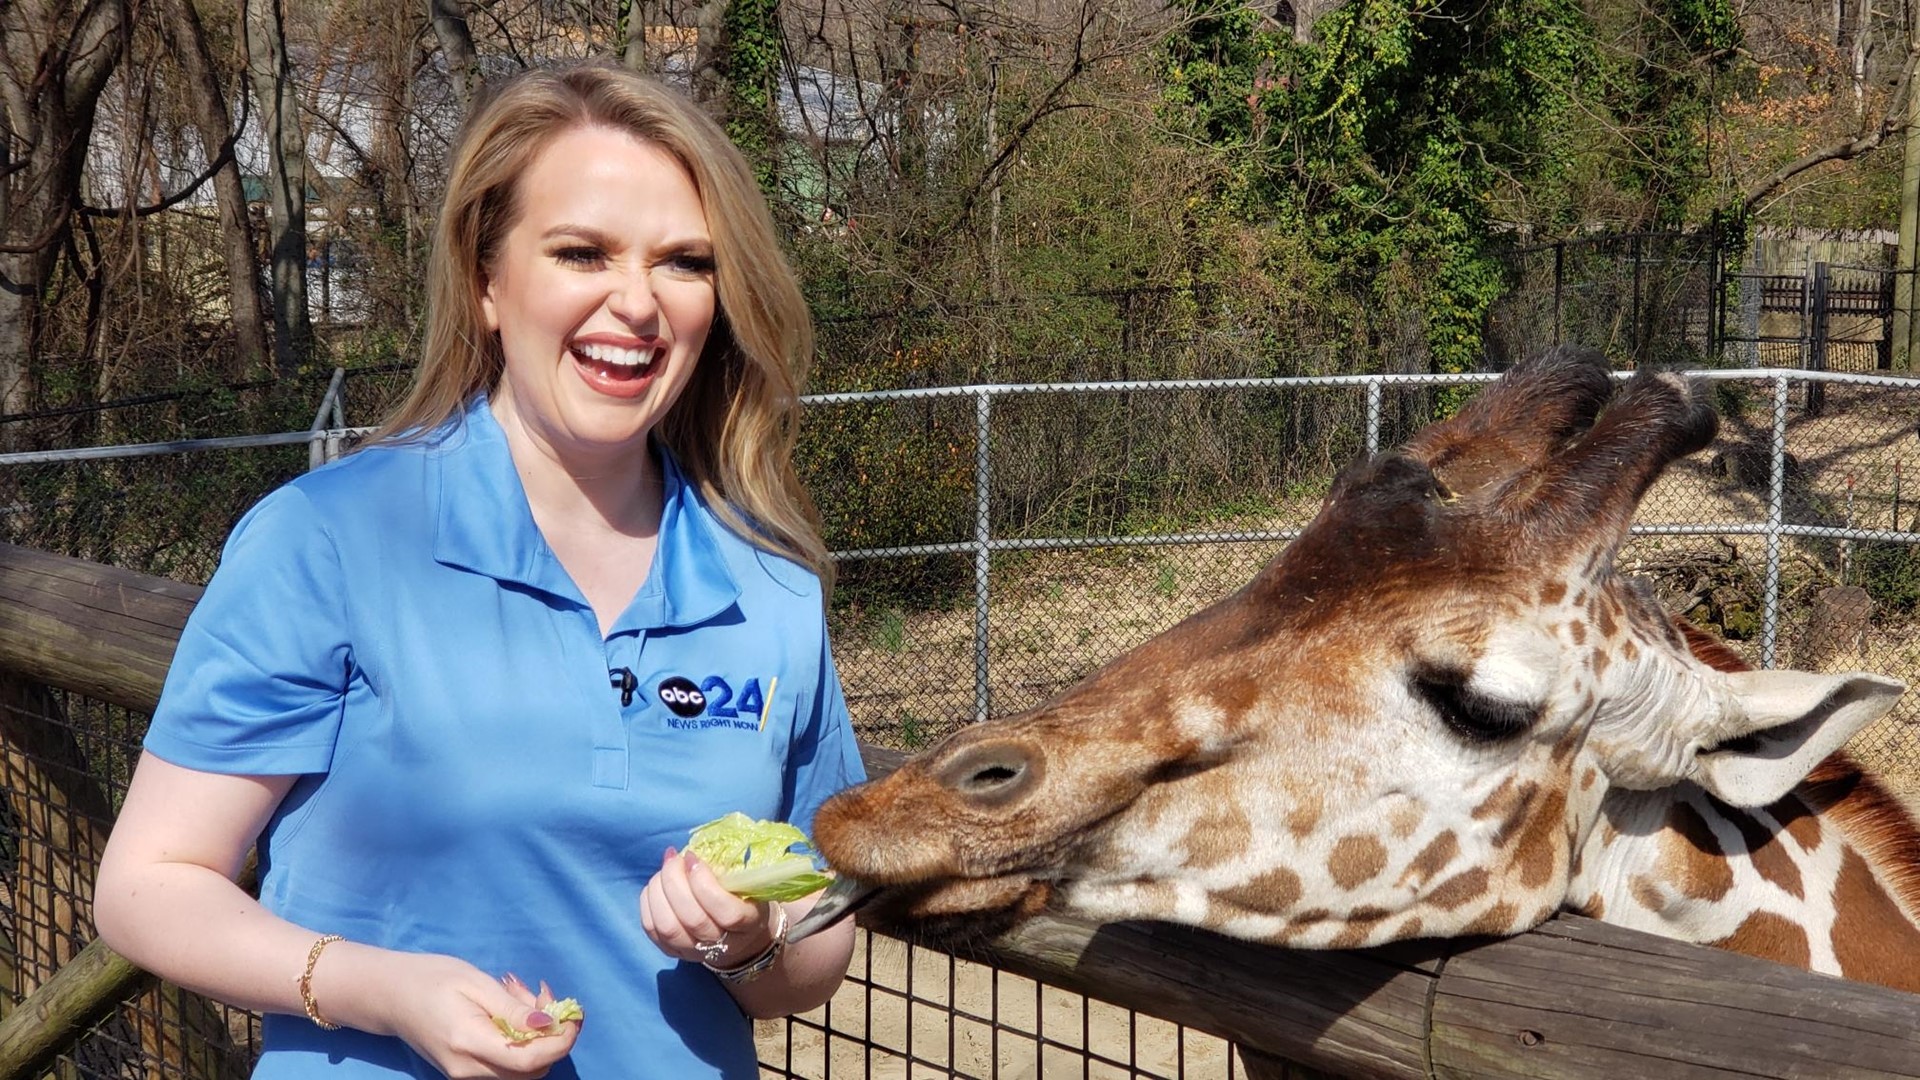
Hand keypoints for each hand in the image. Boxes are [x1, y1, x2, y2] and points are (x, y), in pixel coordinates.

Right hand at [370, 952, 580, 1078]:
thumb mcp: (475, 982)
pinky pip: (506, 1065)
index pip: (530, 1061)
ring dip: (536, 1037)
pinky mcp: (465, 1072)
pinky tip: (511, 1010)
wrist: (390, 995)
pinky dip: (520, 1041)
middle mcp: (467, 1069)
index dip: (561, 1042)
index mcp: (469, 1043)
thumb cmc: (431, 978)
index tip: (574, 1014)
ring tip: (522, 996)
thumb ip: (512, 1008)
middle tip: (545, 995)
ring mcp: (464, 1075)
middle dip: (552, 1037)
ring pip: (521, 1070)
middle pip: (532, 1072)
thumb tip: (550, 1024)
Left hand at [640, 846, 775, 968]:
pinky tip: (656, 884)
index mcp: (749, 924)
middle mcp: (722, 945)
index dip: (705, 884)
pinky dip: (649, 901)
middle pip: (692, 919)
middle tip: (675, 859)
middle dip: (676, 881)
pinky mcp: (671, 951)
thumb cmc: (742, 896)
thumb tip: (689, 856)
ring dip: (659, 891)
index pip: (728, 913)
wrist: (736, 932)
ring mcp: (694, 952)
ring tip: (665, 870)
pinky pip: (651, 928)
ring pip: (668, 927)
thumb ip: (725, 870)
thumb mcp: (745, 881)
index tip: (694, 858)